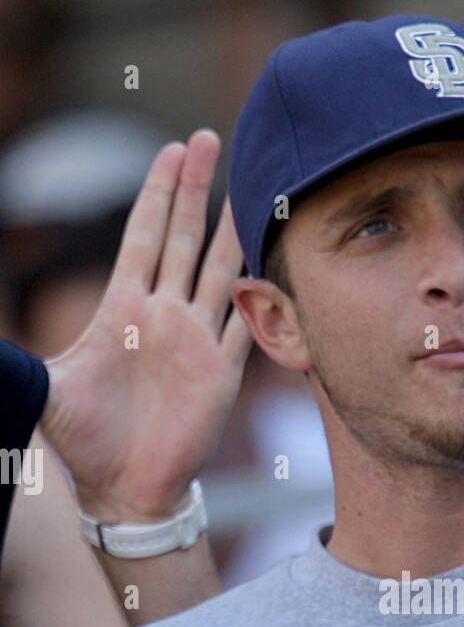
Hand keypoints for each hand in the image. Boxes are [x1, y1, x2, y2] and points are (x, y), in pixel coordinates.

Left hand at [40, 130, 251, 521]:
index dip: (157, 193)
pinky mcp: (223, 374)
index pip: (143, 236)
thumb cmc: (84, 441)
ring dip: (236, 228)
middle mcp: (164, 317)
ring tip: (253, 184)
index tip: (172, 149)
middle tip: (210, 137)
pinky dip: (262, 294)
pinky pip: (249, 324)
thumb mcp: (44, 389)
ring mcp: (197, 342)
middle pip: (184, 239)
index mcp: (122, 310)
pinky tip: (273, 261)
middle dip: (196, 188)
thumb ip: (13, 360)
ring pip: (222, 270)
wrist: (126, 489)